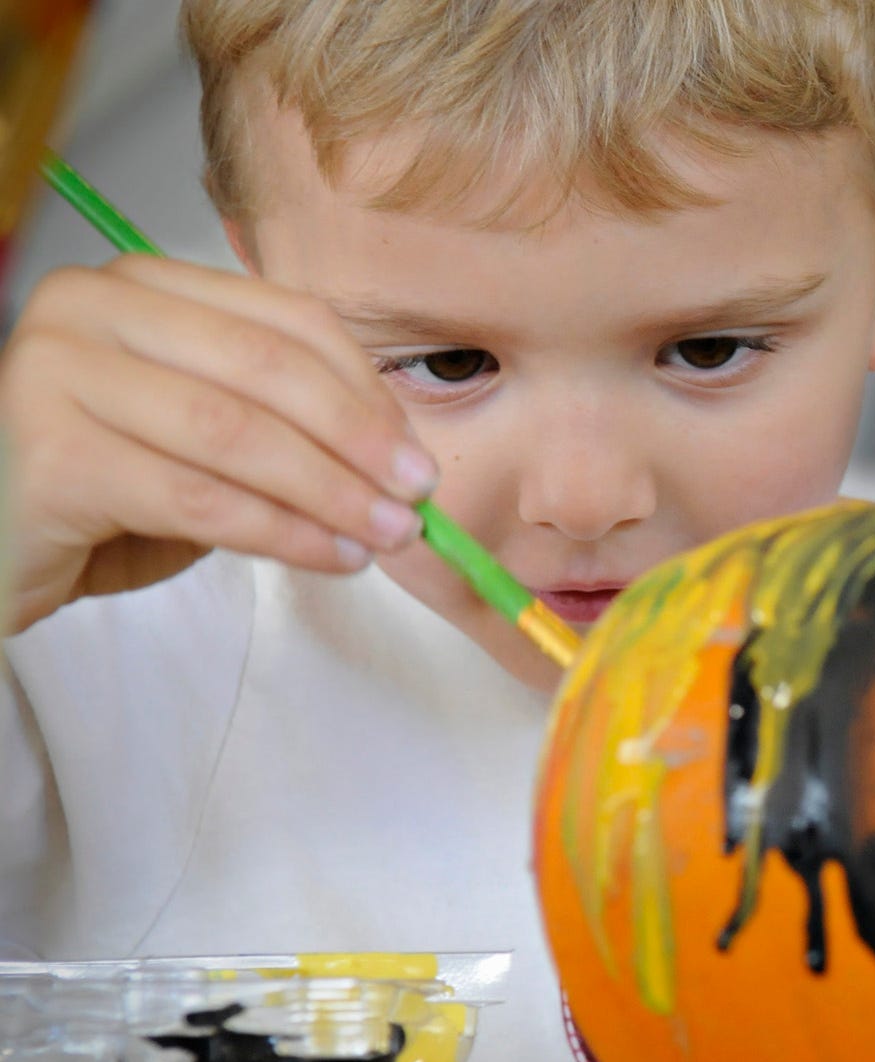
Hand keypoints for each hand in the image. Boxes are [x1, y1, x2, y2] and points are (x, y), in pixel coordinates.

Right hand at [1, 254, 437, 633]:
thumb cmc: (101, 493)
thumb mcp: (200, 439)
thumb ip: (279, 425)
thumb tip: (395, 457)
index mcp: (139, 285)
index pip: (284, 319)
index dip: (365, 388)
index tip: (415, 450)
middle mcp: (89, 308)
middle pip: (268, 369)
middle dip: (358, 440)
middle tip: (417, 497)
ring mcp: (57, 373)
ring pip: (238, 435)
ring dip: (331, 493)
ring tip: (385, 536)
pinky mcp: (50, 455)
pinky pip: (200, 499)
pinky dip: (282, 533)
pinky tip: (331, 556)